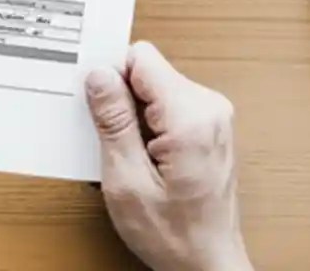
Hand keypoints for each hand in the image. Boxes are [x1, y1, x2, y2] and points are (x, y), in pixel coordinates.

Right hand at [86, 41, 250, 270]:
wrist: (208, 264)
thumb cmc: (174, 236)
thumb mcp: (127, 181)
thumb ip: (113, 122)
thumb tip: (99, 76)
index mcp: (191, 117)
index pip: (141, 58)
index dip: (110, 78)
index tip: (97, 106)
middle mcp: (209, 108)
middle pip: (148, 71)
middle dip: (121, 101)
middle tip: (112, 143)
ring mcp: (213, 116)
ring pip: (154, 88)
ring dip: (133, 116)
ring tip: (130, 158)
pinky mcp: (209, 125)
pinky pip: (167, 105)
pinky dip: (148, 125)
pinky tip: (142, 158)